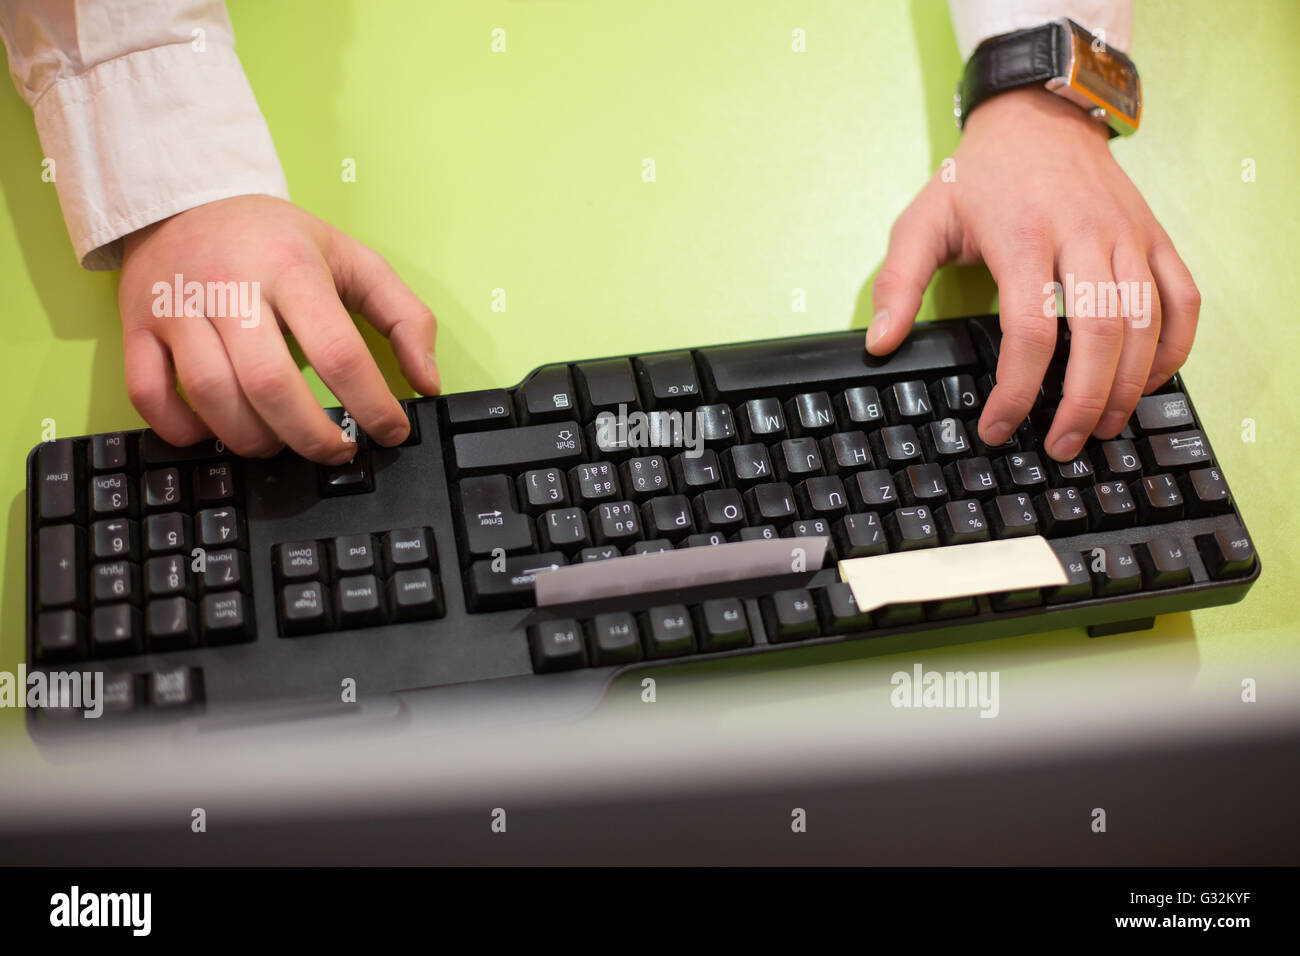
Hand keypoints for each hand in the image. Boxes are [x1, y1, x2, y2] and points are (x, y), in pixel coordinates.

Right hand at [118, 195, 439, 463]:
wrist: (186, 199)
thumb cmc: (277, 240)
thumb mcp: (352, 258)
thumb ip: (404, 316)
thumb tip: (427, 382)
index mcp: (291, 266)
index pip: (337, 351)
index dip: (371, 405)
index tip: (391, 432)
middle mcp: (230, 285)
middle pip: (270, 384)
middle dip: (312, 436)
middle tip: (338, 452)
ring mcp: (176, 306)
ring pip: (211, 395)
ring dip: (253, 439)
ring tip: (282, 443)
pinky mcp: (135, 324)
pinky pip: (150, 395)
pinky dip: (184, 430)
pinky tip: (216, 433)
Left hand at [868, 88, 1199, 461]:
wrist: (1040, 115)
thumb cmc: (979, 176)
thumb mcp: (923, 219)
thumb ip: (898, 282)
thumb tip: (881, 344)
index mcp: (1022, 236)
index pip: (1030, 330)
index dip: (1016, 390)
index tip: (998, 428)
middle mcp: (1083, 235)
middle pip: (1098, 335)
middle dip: (1082, 402)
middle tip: (1062, 446)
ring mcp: (1127, 236)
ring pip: (1145, 323)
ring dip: (1127, 387)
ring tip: (1101, 428)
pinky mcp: (1155, 237)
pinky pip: (1183, 299)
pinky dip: (1174, 347)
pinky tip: (1148, 382)